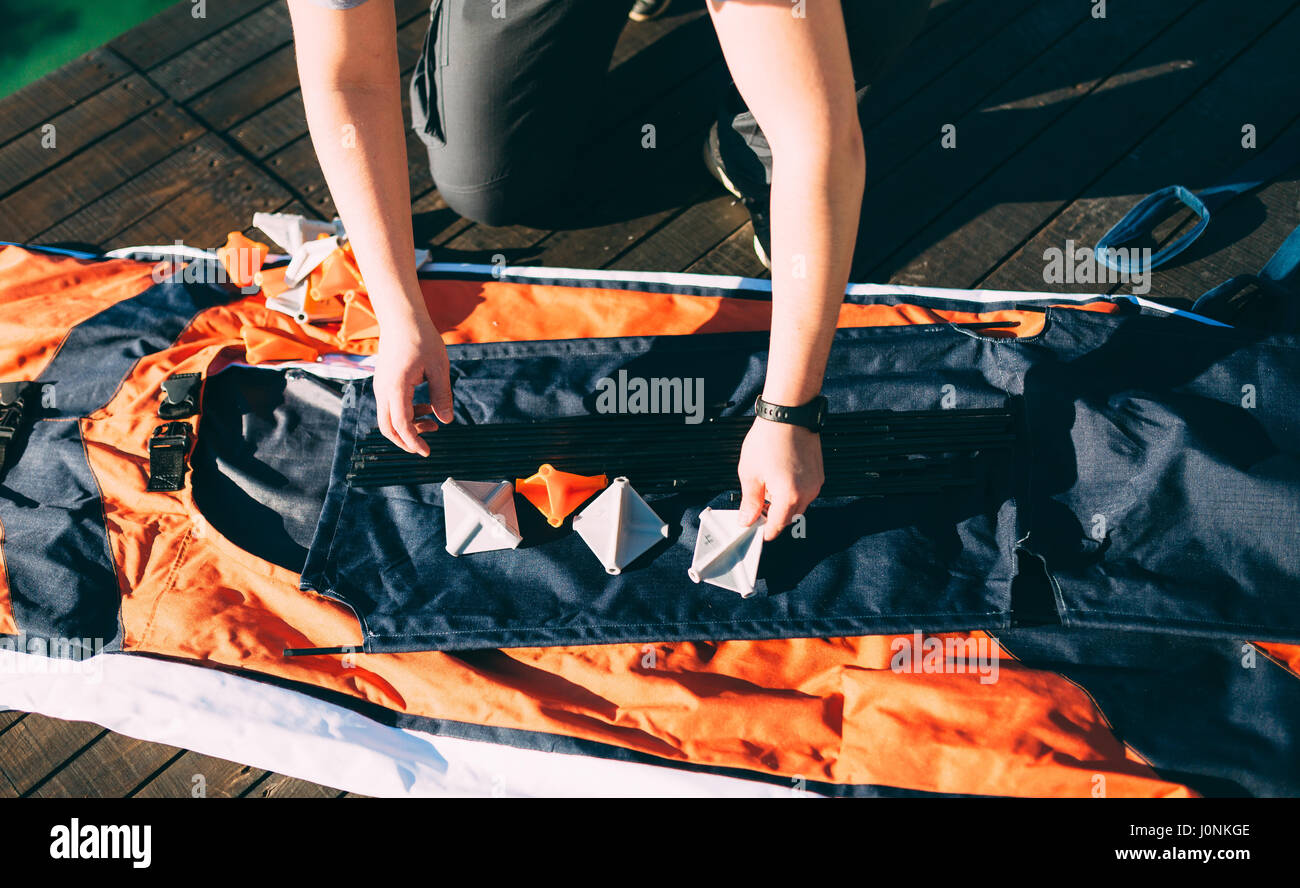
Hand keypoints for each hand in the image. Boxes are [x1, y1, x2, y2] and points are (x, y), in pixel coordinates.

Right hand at [373, 310, 453, 456]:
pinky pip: (391, 407)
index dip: (413, 442)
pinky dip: (406, 414)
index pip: (401, 424)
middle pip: (387, 428)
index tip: (427, 452)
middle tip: (427, 446)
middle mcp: (383, 390)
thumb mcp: (439, 368)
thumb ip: (442, 396)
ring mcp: (381, 387)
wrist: (402, 318)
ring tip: (434, 424)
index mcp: (396, 387)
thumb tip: (446, 422)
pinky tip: (426, 407)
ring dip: (409, 427)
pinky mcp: (384, 384)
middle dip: (406, 441)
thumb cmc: (422, 339)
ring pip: (388, 419)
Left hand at [737, 417, 823, 540]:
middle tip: (756, 501)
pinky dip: (792, 490)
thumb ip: (750, 502)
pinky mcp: (818, 473)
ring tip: (767, 482)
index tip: (754, 527)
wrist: (788, 413)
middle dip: (772, 514)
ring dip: (783, 502)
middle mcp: (807, 493)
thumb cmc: (768, 439)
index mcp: (789, 497)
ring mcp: (815, 483)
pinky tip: (780, 473)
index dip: (763, 530)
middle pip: (789, 517)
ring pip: (798, 504)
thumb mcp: (750, 473)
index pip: (777, 527)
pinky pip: (805, 491)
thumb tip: (747, 520)